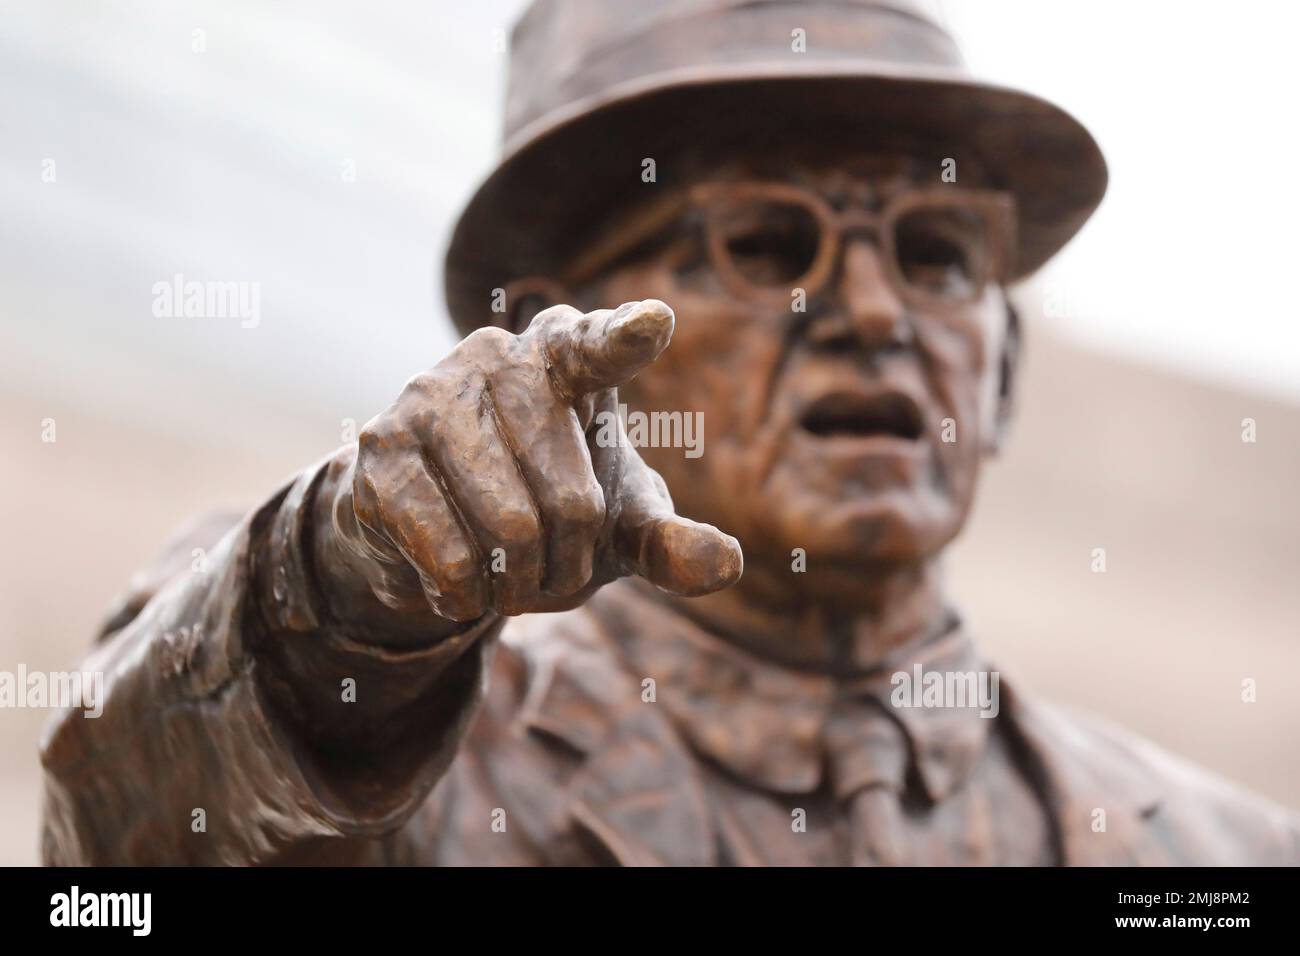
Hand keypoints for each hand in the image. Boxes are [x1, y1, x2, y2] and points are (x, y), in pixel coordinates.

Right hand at [341, 300, 741, 623]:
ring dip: (519, 585)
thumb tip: (726, 564)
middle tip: (550, 569)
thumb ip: (668, 541)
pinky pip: (449, 554)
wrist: (430, 529)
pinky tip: (458, 577)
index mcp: (566, 355)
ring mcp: (431, 393)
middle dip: (569, 564)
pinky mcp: (381, 447)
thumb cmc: (545, 508)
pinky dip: (466, 593)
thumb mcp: (617, 526)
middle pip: (571, 503)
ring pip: (510, 531)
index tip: (654, 324)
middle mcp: (498, 355)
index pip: (598, 346)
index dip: (625, 338)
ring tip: (506, 573)